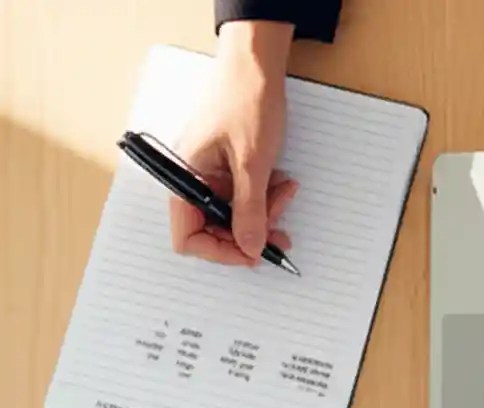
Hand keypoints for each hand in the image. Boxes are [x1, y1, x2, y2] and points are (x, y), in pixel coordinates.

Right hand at [169, 21, 297, 265]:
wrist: (256, 64)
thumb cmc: (246, 101)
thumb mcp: (253, 163)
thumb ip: (249, 210)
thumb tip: (250, 249)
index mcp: (184, 179)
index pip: (188, 237)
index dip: (220, 252)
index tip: (254, 254)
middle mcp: (192, 180)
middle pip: (214, 229)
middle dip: (250, 232)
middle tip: (282, 233)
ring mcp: (210, 173)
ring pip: (234, 213)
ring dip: (263, 212)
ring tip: (286, 194)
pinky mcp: (228, 166)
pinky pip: (244, 194)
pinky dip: (265, 196)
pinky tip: (282, 183)